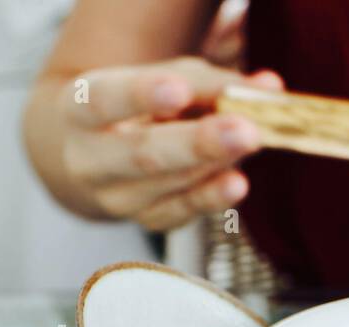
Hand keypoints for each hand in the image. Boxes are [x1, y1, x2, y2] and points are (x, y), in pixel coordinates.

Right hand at [42, 57, 281, 230]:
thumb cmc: (138, 110)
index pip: (104, 101)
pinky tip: (237, 183)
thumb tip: (269, 88)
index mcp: (79, 110)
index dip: (140, 95)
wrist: (100, 158)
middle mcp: (90, 160)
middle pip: (144, 153)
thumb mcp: (161, 82)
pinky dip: (213, 196)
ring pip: (170, 183)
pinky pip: (183, 211)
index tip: (178, 89)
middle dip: (198, 142)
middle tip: (246, 130)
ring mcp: (117, 198)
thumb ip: (211, 83)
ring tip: (253, 140)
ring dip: (216, 162)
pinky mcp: (148, 221)